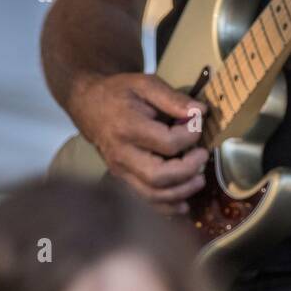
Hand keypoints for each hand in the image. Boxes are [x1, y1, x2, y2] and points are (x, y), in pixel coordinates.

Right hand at [72, 72, 208, 214]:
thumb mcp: (144, 84)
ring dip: (181, 192)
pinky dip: (166, 207)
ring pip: (151, 194)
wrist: (88, 105)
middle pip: (157, 176)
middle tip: (202, 156)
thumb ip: (172, 97)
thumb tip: (200, 112)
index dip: (190, 136)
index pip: (166, 143)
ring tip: (199, 180)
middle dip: (187, 170)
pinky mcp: (122, 178)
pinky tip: (183, 204)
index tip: (198, 124)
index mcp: (128, 127)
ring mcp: (120, 170)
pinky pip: (144, 201)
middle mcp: (122, 154)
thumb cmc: (119, 93)